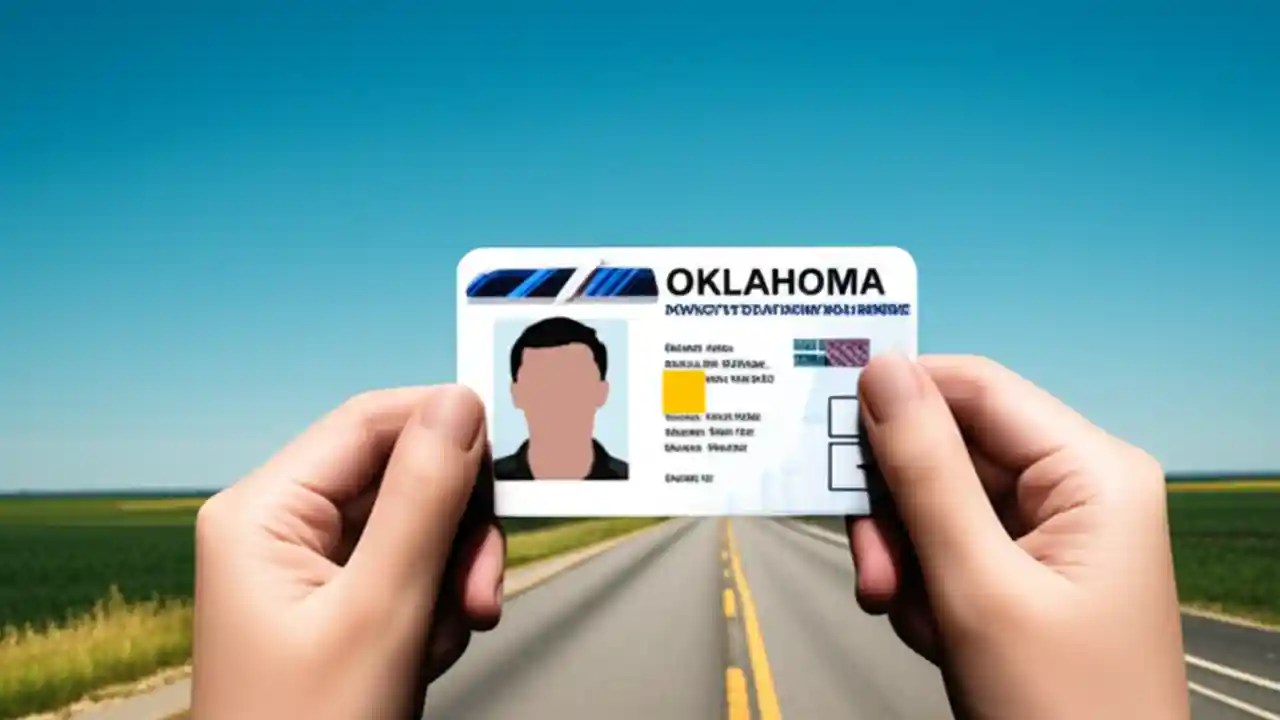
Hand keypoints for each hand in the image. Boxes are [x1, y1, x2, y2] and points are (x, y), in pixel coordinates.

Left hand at [192, 386, 503, 718]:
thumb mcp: (379, 611)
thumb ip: (423, 499)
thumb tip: (458, 404)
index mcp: (262, 513)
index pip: (371, 421)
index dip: (447, 426)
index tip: (512, 453)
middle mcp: (280, 529)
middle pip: (404, 475)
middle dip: (455, 532)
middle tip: (479, 587)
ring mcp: (308, 569)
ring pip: (418, 527)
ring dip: (449, 579)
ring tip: (437, 638)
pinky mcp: (336, 604)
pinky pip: (410, 572)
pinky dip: (434, 608)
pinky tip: (421, 653)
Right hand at [849, 355, 1188, 718]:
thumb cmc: (1066, 713)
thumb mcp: (978, 586)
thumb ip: (926, 472)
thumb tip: (884, 374)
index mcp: (1094, 474)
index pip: (977, 388)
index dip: (900, 394)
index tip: (827, 418)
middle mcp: (1078, 489)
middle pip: (948, 448)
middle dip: (897, 509)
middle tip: (876, 566)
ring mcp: (1053, 531)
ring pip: (937, 501)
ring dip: (906, 556)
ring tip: (912, 614)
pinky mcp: (1027, 570)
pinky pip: (948, 546)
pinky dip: (924, 586)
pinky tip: (937, 631)